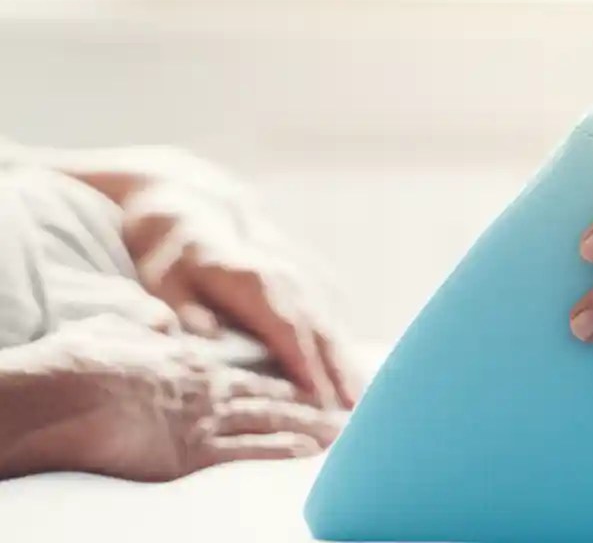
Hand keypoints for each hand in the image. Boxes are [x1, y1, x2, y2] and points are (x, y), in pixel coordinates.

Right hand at [3, 316, 341, 481]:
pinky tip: (307, 452)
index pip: (245, 370)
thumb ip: (148, 327)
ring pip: (269, 420)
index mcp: (190, 360)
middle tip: (343, 405)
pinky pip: (249, 451)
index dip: (280, 376)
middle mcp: (207, 386)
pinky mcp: (194, 451)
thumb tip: (165, 323)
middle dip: (310, 399)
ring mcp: (204, 418)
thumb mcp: (117, 330)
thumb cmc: (81, 365)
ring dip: (307, 426)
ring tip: (338, 431)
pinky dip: (281, 451)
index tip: (307, 380)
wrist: (65, 392)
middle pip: (270, 393)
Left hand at [115, 176, 358, 409]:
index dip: (305, 364)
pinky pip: (335, 314)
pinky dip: (344, 342)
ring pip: (333, 322)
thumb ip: (185, 308)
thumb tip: (204, 332)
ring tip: (361, 399)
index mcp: (254, 281)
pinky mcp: (313, 278)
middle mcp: (288, 276)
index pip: (288, 329)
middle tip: (354, 412)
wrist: (194, 217)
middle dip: (338, 371)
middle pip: (320, 329)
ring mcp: (305, 275)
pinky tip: (353, 371)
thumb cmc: (175, 262)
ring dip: (347, 360)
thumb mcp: (166, 282)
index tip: (319, 398)